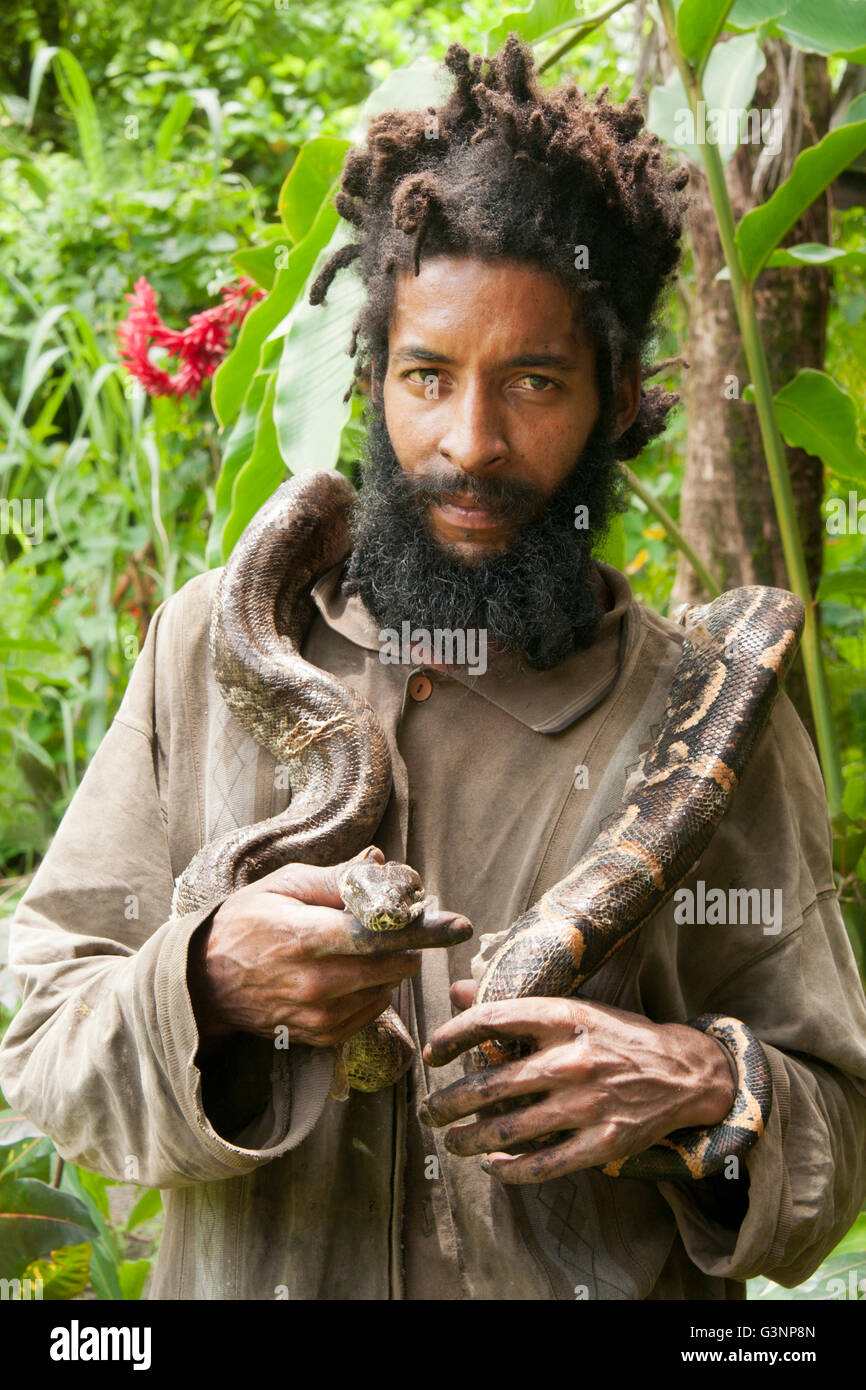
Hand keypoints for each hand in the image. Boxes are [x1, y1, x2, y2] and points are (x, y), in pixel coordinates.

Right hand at [187, 848, 471, 1049]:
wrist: (205, 982)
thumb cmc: (246, 922)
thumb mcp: (285, 885)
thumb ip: (338, 879)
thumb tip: (381, 864)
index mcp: (307, 938)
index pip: (381, 936)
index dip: (424, 929)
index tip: (459, 924)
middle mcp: (318, 983)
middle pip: (395, 964)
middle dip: (406, 942)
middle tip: (395, 923)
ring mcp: (321, 1015)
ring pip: (389, 988)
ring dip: (389, 965)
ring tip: (357, 947)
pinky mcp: (324, 1036)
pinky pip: (373, 1010)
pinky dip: (374, 989)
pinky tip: (348, 972)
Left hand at [419, 982, 735, 1182]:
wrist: (684, 1071)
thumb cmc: (618, 1036)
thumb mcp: (573, 1008)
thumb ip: (513, 1004)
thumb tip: (457, 992)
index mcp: (564, 1018)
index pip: (491, 1021)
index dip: (451, 1037)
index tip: (433, 1055)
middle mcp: (572, 1060)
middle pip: (490, 1085)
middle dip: (448, 1102)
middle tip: (428, 1111)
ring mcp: (588, 1104)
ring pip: (508, 1131)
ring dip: (469, 1140)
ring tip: (452, 1141)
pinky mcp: (604, 1142)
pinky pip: (544, 1165)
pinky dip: (510, 1171)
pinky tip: (493, 1168)